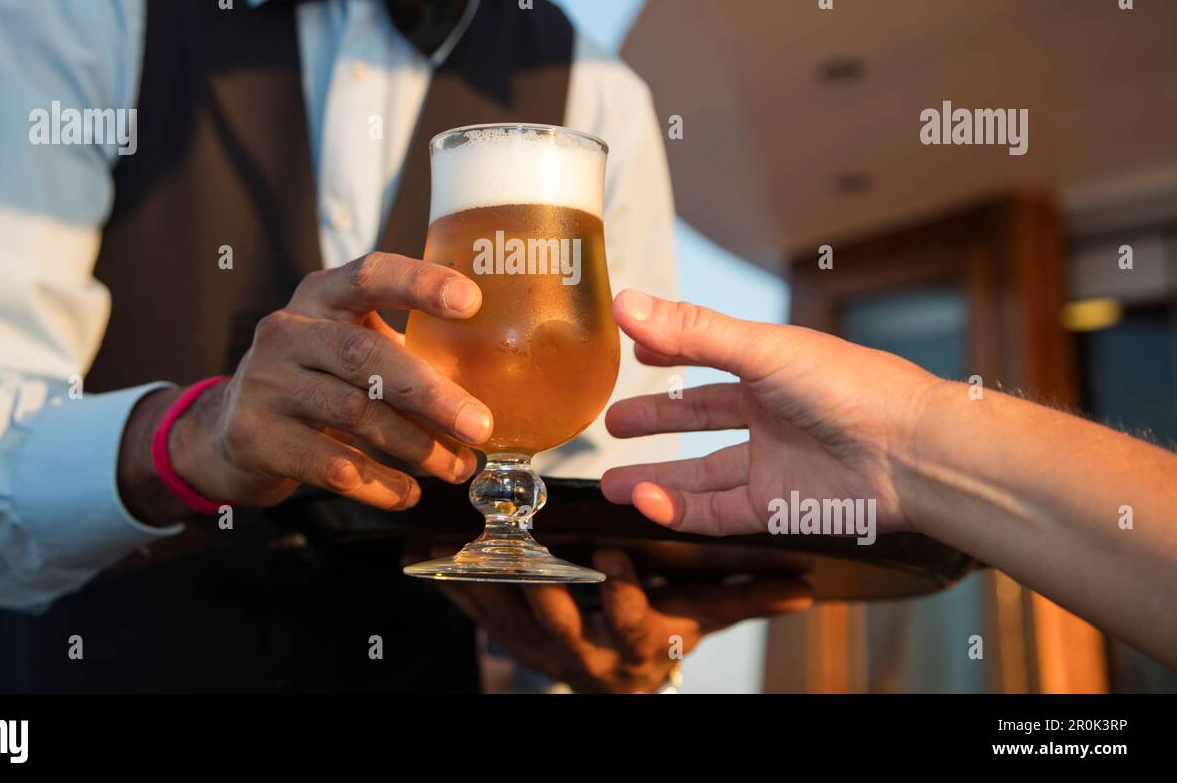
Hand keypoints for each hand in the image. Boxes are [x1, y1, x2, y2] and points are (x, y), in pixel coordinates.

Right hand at [123, 252, 495, 520]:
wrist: (226, 433)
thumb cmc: (314, 384)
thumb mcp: (347, 349)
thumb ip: (404, 350)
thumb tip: (494, 384)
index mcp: (320, 297)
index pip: (370, 274)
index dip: (420, 284)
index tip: (471, 303)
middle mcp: (288, 331)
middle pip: (366, 355)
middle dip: (431, 393)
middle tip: (480, 425)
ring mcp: (265, 382)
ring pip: (354, 414)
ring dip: (415, 447)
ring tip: (455, 467)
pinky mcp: (254, 435)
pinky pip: (330, 465)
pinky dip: (378, 483)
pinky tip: (407, 493)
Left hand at [438, 549, 811, 692]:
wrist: (617, 680)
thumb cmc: (663, 635)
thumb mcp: (705, 616)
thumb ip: (747, 598)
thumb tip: (803, 585)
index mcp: (636, 643)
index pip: (629, 619)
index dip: (619, 591)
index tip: (612, 552)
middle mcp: (586, 652)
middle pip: (557, 624)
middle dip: (539, 588)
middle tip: (522, 549)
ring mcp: (542, 649)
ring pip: (507, 619)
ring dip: (481, 584)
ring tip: (457, 544)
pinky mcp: (509, 638)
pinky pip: (474, 614)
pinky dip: (448, 585)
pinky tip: (421, 552)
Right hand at [601, 290, 940, 535]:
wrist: (911, 453)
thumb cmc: (852, 388)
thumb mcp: (762, 350)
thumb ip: (691, 332)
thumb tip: (626, 304)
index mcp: (773, 367)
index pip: (708, 355)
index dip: (670, 352)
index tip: (634, 351)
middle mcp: (772, 415)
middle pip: (701, 418)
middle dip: (656, 421)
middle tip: (612, 423)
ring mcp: (775, 463)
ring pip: (702, 474)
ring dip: (657, 479)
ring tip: (612, 483)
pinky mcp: (779, 508)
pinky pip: (718, 513)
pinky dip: (680, 512)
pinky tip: (648, 503)